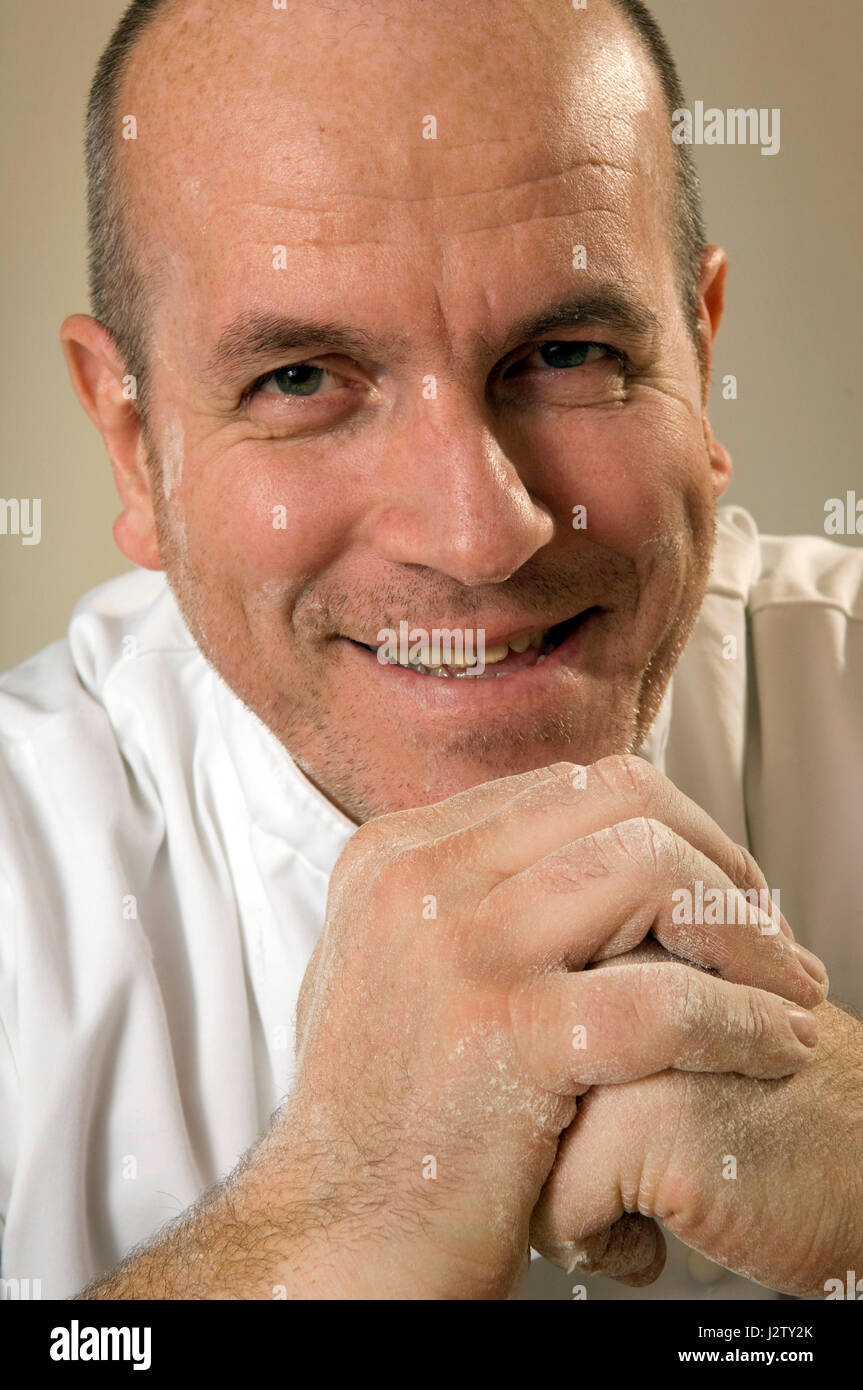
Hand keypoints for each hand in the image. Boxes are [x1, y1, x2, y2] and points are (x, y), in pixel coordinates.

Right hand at [253, 757, 826, 1298]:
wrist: (339, 1241)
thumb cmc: (378, 1126)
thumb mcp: (390, 971)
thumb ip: (458, 899)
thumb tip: (555, 856)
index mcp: (396, 853)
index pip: (571, 786)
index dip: (668, 830)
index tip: (713, 890)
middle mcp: (420, 878)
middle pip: (621, 802)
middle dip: (718, 861)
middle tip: (764, 929)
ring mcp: (458, 948)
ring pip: (652, 870)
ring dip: (744, 931)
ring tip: (783, 989)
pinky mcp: (502, 1032)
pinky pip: (666, 997)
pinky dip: (742, 1018)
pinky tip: (772, 1046)